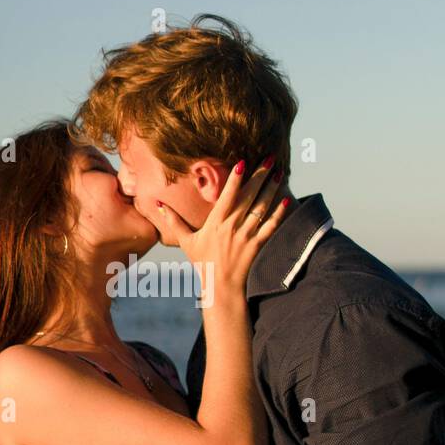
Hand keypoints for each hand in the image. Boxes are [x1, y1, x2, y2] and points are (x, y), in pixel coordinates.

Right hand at [156, 158, 289, 296]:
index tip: (242, 162)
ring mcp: (246, 236)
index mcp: (215, 223)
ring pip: (261, 208)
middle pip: (248, 197)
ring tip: (279, 173)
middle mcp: (232, 227)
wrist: (221, 286)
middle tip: (269, 158)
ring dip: (271, 190)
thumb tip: (157, 205)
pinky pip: (270, 227)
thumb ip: (173, 221)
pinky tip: (286, 200)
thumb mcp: (185, 241)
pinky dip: (279, 213)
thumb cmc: (202, 262)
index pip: (227, 196)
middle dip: (260, 176)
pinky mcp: (257, 245)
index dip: (235, 179)